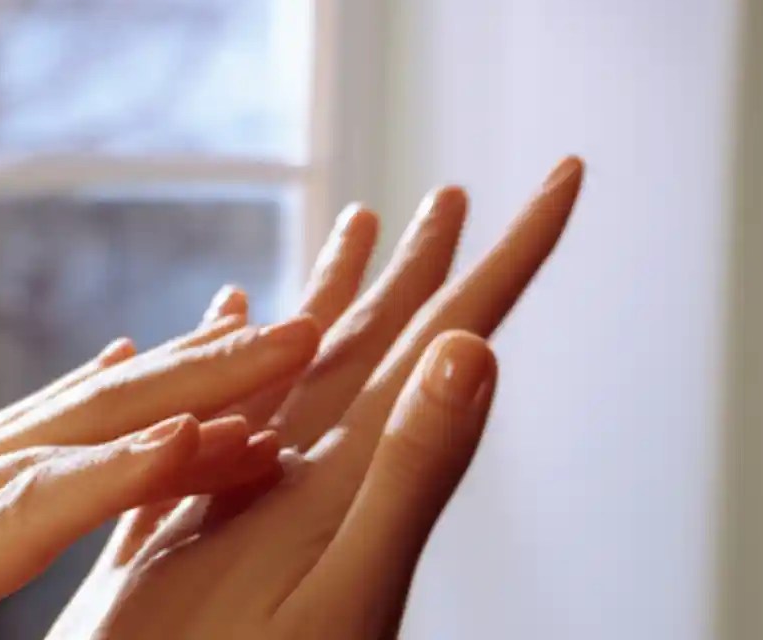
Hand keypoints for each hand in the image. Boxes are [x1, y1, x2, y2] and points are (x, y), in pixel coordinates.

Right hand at [0, 156, 582, 638]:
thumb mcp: (352, 585)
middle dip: (430, 266)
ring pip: (309, 372)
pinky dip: (228, 361)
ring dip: (337, 300)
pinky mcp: (195, 524)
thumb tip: (474, 346)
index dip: (516, 258)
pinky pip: (222, 418)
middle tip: (454, 192)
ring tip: (353, 229)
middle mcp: (328, 471)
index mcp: (371, 469)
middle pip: (390, 343)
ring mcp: (263, 496)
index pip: (460, 337)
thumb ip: (412, 470)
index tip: (566, 178)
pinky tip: (225, 323)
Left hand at [0, 313, 319, 639]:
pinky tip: (127, 355)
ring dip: (163, 370)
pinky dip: (86, 389)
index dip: (138, 467)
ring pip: (58, 409)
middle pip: (70, 424)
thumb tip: (29, 564)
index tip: (230, 432)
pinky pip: (20, 421)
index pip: (43, 501)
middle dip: (189, 380)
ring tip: (243, 330)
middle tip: (290, 336)